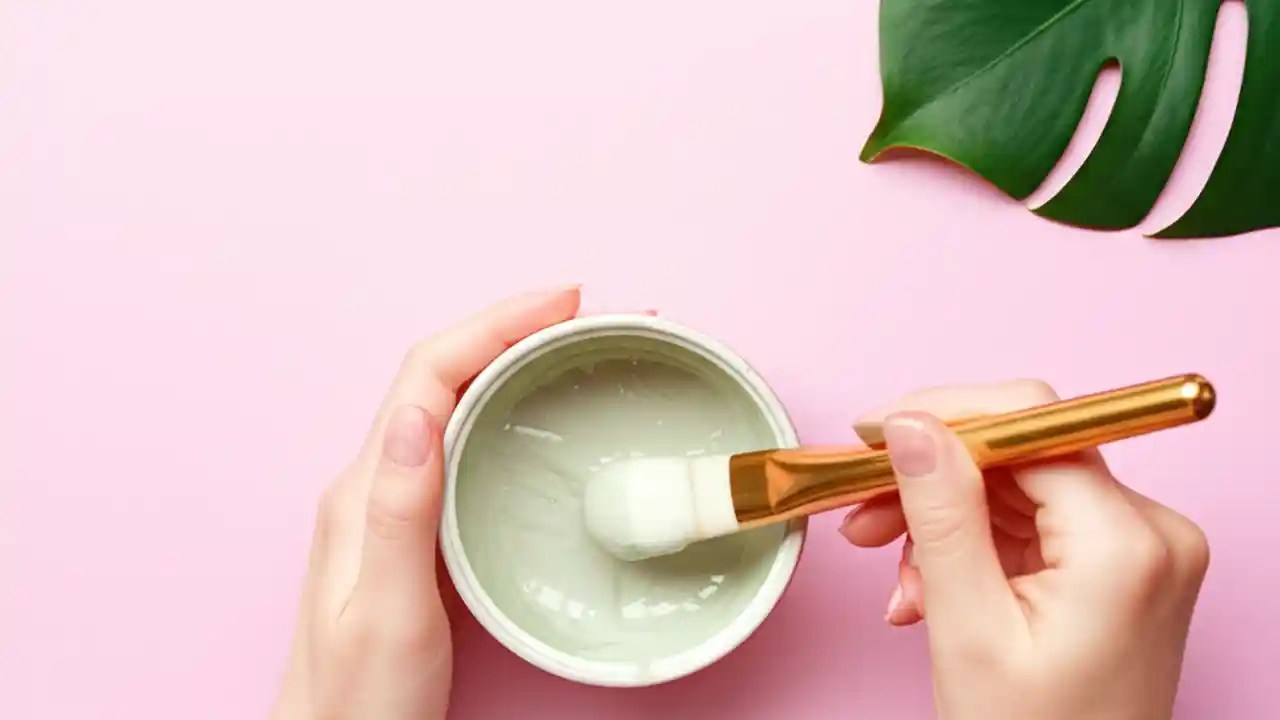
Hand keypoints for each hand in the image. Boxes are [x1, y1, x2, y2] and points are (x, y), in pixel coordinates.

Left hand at [272, 287, 580, 719]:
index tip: (562, 303)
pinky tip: (535, 417)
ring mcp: (393, 504)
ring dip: (510, 360)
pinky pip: (460, 442)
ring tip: (571, 346)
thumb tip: (416, 416)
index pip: (428, 375)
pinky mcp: (416, 529)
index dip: (494, 324)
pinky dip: (504, 409)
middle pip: (443, 374)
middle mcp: (374, 484)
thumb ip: (401, 516)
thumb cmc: (361, 703)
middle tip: (585, 316)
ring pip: (453, 403)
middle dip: (512, 328)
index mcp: (366, 491)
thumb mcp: (387, 614)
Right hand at [841, 381, 1209, 719]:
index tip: (871, 432)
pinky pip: (1029, 523)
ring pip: (1016, 486)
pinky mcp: (1117, 567)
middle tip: (860, 510)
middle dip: (932, 479)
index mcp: (1126, 544)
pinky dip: (971, 546)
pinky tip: (929, 588)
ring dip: (943, 519)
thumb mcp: (968, 628)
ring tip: (894, 573)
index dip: (942, 415)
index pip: (1030, 424)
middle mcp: (1151, 532)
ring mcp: (1138, 550)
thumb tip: (911, 425)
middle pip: (1019, 453)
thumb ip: (942, 515)